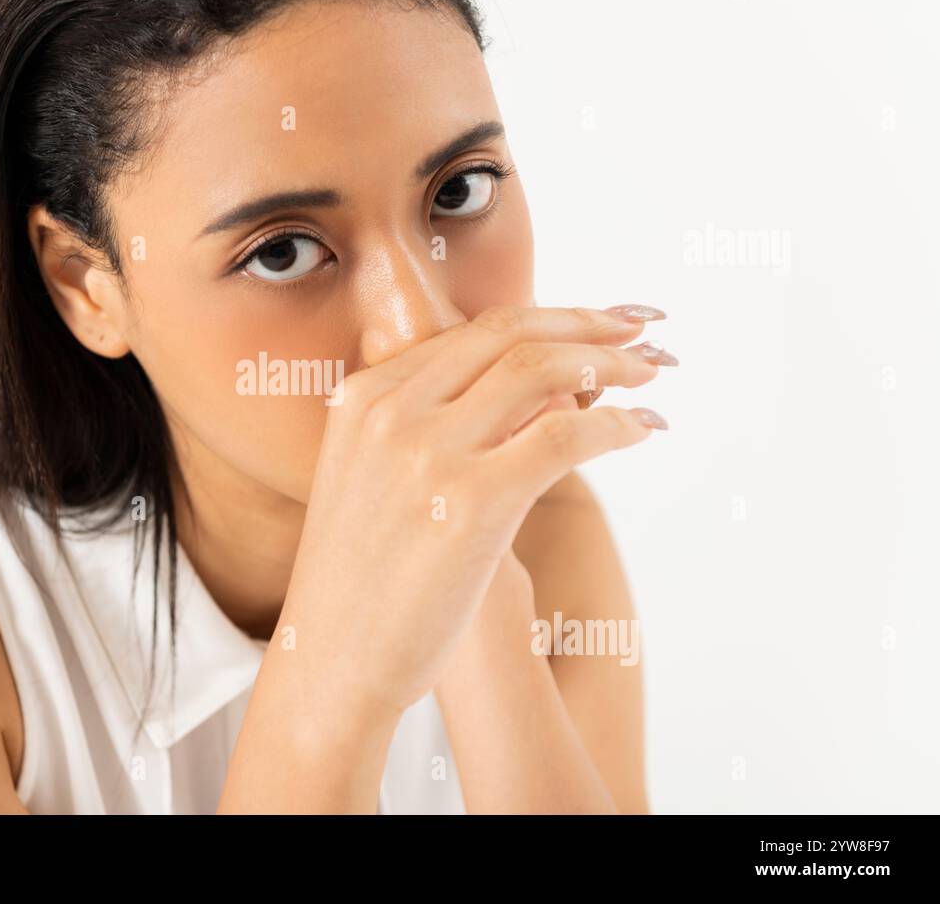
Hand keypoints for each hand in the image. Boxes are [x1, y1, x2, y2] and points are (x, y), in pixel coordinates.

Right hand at [276, 304, 671, 719]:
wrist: (333, 664)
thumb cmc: (363, 586)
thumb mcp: (370, 481)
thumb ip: (425, 430)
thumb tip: (527, 396)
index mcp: (363, 399)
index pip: (472, 334)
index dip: (545, 319)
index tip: (592, 325)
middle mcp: (390, 412)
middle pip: (510, 334)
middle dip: (585, 323)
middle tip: (637, 330)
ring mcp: (427, 452)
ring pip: (542, 370)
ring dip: (610, 365)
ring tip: (649, 377)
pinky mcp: (472, 501)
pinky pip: (566, 436)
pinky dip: (615, 423)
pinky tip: (640, 429)